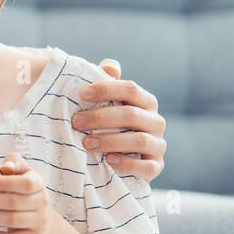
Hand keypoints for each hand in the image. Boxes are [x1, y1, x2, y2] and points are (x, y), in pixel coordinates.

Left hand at [0, 152, 55, 233]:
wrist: (43, 221)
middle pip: (13, 202)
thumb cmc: (23, 192)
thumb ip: (14, 164)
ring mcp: (39, 222)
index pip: (25, 183)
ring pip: (10, 221)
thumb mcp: (21, 173)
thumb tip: (7, 166)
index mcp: (38, 183)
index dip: (4, 183)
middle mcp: (42, 202)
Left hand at [72, 58, 166, 180]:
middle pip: (131, 115)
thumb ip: (108, 83)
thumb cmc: (111, 123)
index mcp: (146, 102)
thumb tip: (109, 66)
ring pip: (139, 140)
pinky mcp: (155, 166)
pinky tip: (109, 161)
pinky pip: (147, 167)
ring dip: (110, 141)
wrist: (121, 157)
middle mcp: (156, 121)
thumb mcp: (108, 103)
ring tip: (86, 143)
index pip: (130, 89)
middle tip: (75, 122)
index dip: (106, 89)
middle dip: (100, 118)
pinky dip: (127, 163)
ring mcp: (158, 144)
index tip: (81, 94)